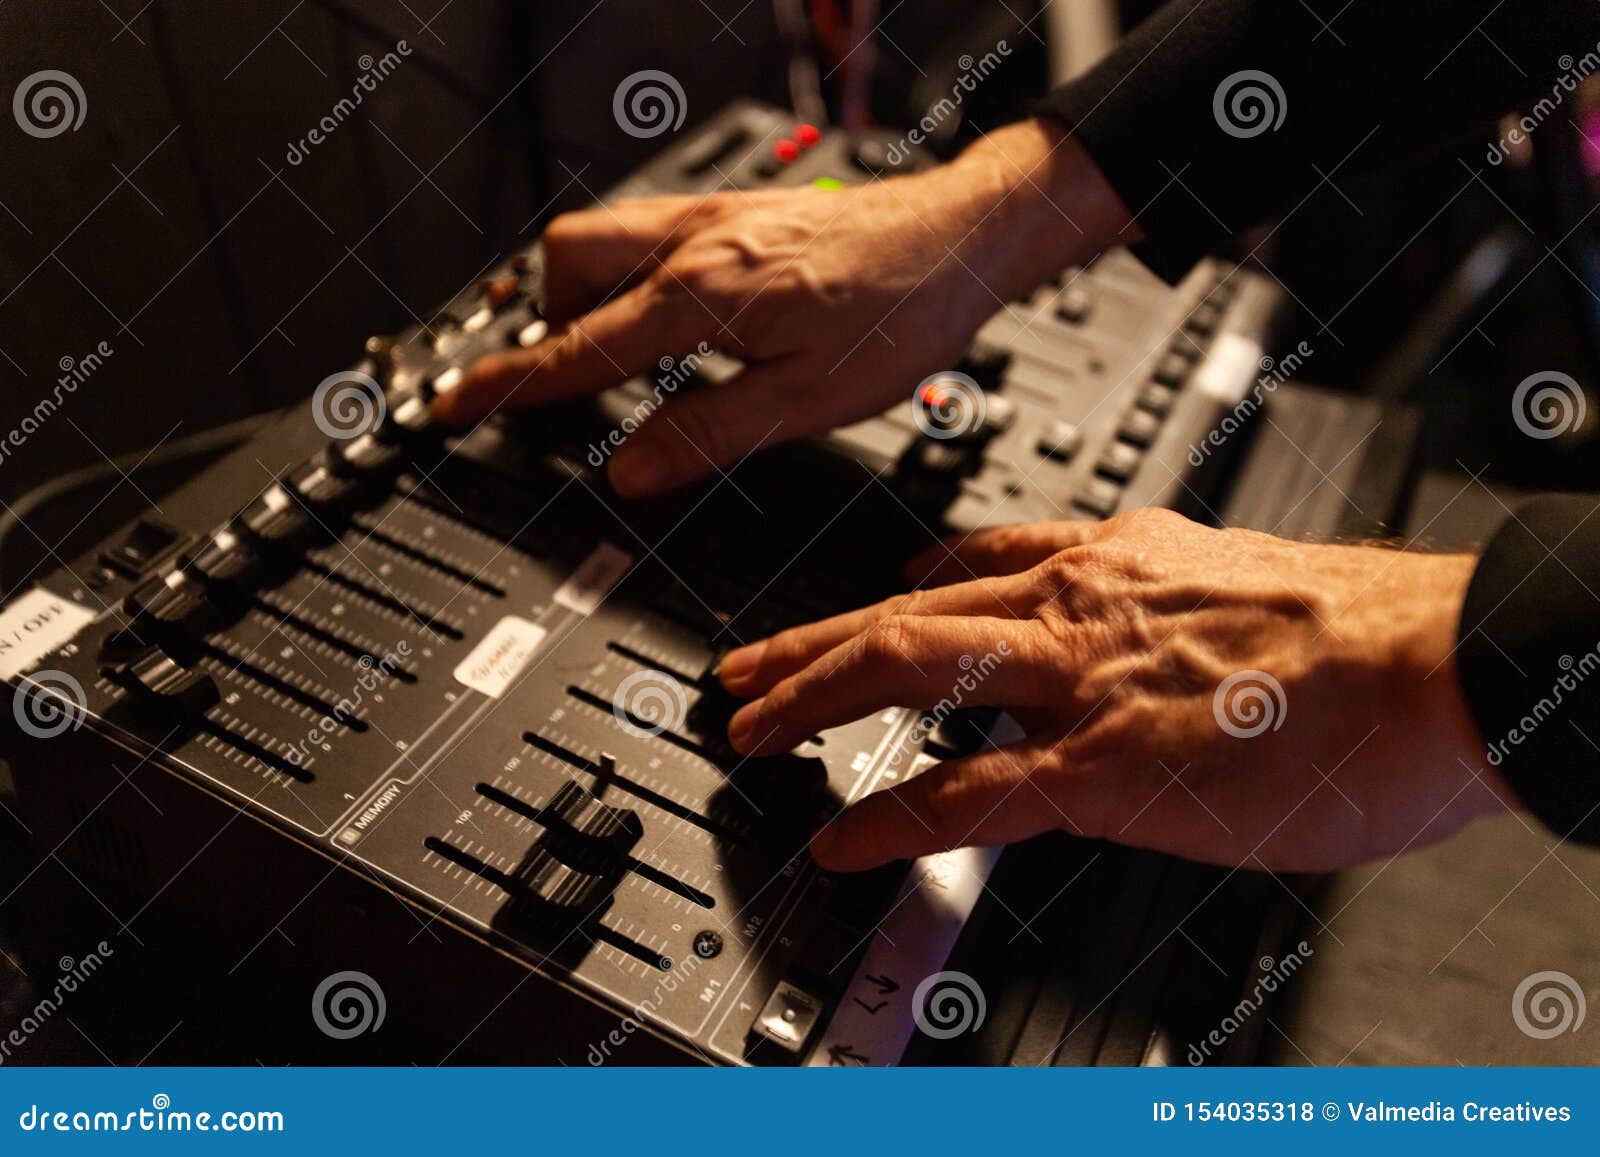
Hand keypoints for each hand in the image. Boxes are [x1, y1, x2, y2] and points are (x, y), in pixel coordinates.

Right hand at [433, 120, 1133, 495]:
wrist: (962, 237)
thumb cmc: (903, 312)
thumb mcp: (809, 400)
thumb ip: (709, 435)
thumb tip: (629, 471)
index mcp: (702, 297)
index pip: (576, 350)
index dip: (507, 386)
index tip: (453, 407)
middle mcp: (695, 243)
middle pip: (564, 263)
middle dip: (545, 322)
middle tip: (561, 380)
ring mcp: (713, 219)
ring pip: (601, 238)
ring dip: (584, 293)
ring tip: (618, 353)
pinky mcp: (737, 214)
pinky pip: (647, 232)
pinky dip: (629, 273)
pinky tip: (672, 314)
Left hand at [715, 509, 1514, 872]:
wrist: (1439, 660)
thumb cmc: (1372, 633)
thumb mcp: (1246, 586)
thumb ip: (1172, 608)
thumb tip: (1157, 646)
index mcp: (1118, 555)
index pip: (976, 558)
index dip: (899, 584)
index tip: (863, 602)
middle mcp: (1078, 602)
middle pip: (906, 606)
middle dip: (812, 638)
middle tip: (748, 664)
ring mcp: (1077, 680)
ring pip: (903, 668)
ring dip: (811, 700)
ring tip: (749, 729)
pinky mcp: (1097, 764)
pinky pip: (959, 793)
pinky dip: (885, 819)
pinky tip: (838, 842)